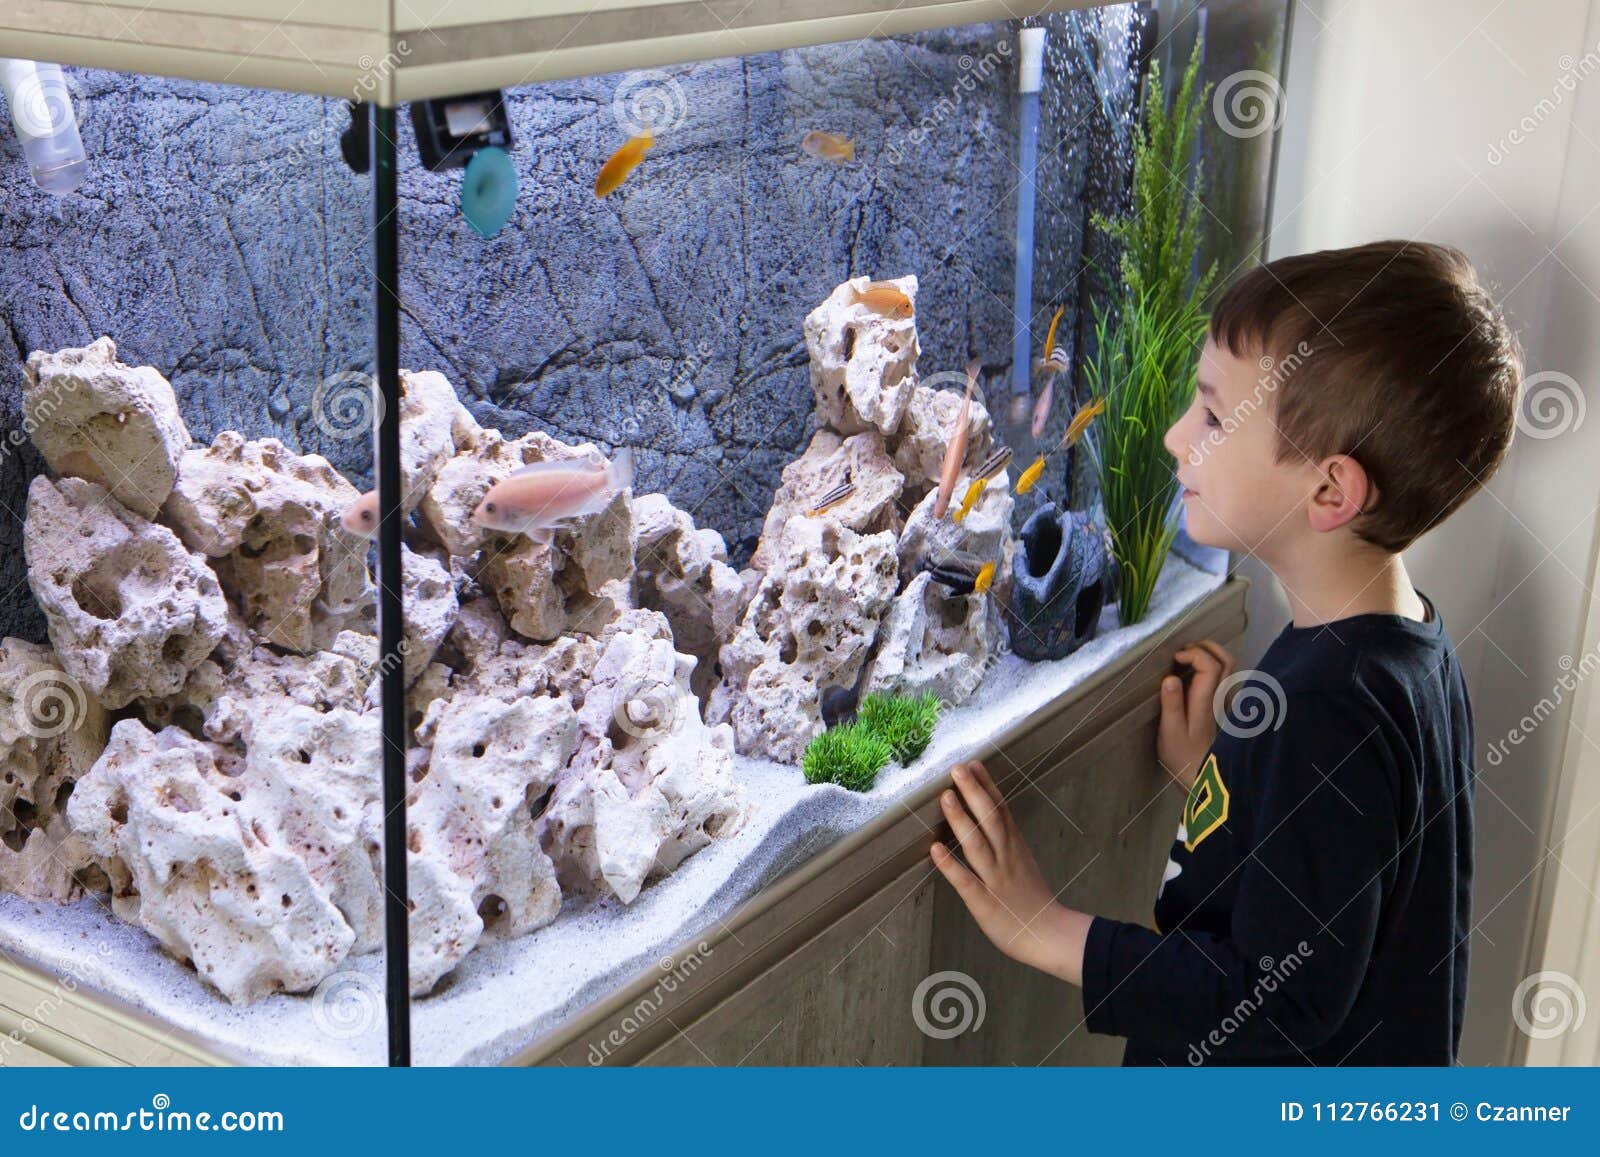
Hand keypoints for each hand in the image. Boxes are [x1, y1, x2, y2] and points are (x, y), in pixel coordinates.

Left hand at [929, 760, 1089, 983]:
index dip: (987, 785)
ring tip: (946, 796)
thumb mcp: (1022, 860)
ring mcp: (996, 879)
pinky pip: (967, 882)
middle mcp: (1006, 857)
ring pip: (978, 845)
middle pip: (990, 820)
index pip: (1001, 810)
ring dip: (961, 820)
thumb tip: (992, 816)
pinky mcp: (985, 903)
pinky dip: (951, 866)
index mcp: (1015, 846)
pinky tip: (935, 851)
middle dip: (974, 792)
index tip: (973, 763)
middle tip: (957, 767)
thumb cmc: (1032, 899)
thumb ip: (1006, 839)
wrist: (1050, 935)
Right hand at [1158, 639, 1235, 789]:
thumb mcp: (1170, 732)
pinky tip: (1195, 673)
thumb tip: (1170, 677)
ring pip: (1229, 667)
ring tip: (1188, 657)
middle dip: (1206, 647)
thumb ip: (1172, 704)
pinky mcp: (1223, 706)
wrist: (1203, 777)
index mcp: (1206, 701)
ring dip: (1210, 654)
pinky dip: (1212, 665)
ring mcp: (1225, 701)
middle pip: (1226, 660)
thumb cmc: (1182, 755)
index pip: (1210, 665)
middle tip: (1183, 650)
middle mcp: (1221, 697)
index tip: (1174, 659)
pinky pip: (1224, 677)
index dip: (1193, 654)